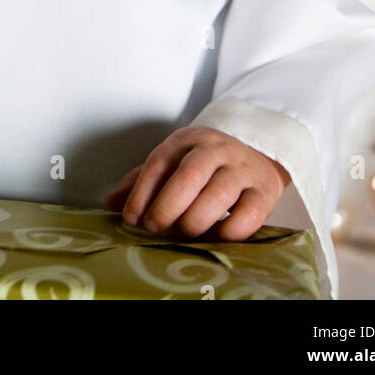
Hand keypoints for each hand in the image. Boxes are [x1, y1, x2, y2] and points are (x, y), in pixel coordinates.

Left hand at [104, 125, 290, 241]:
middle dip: (167, 206)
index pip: (160, 161)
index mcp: (188, 139)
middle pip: (189, 175)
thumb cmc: (205, 164)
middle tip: (154, 227)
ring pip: (218, 195)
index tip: (131, 218)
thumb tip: (110, 203)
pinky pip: (247, 216)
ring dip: (194, 220)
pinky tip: (214, 235)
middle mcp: (216, 150)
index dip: (142, 192)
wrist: (257, 154)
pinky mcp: (264, 193)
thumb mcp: (173, 162)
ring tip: (182, 232)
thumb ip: (143, 181)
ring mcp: (242, 170)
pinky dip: (227, 232)